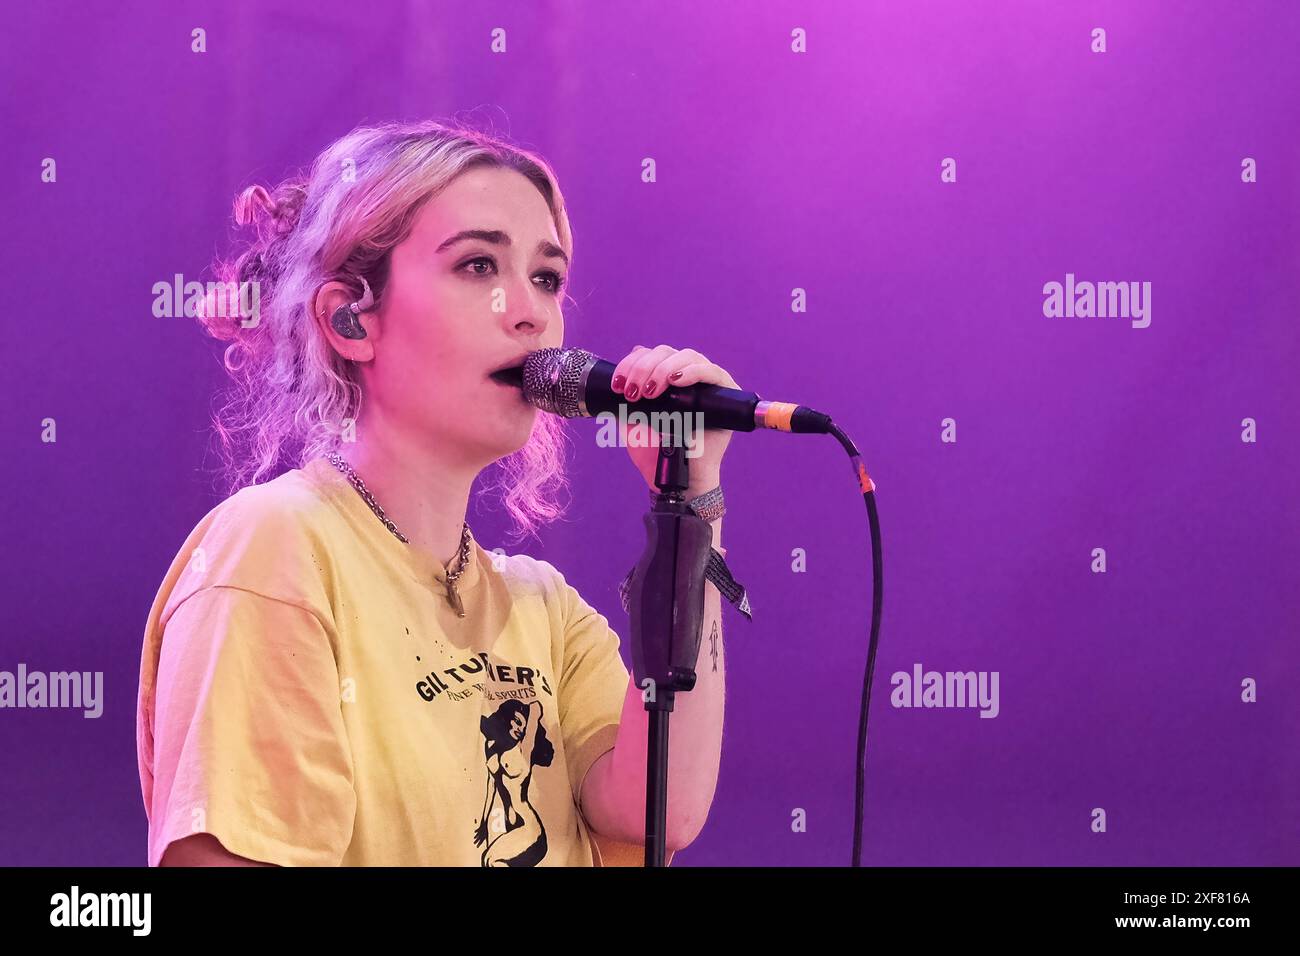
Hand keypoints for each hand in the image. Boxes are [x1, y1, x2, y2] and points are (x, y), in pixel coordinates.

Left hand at [609, 345, 738, 498]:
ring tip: (651, 391)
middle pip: (666, 352)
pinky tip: (676, 381)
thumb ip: (625, 401)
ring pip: (687, 356)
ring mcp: (707, 382)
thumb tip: (618, 377)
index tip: (618, 385)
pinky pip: (713, 371)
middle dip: (644, 368)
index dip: (632, 363)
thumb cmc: (655, 452)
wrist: (676, 479)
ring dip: (664, 369)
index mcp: (665, 379)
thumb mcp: (631, 421)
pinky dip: (693, 372)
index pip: (650, 355)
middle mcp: (687, 376)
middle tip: (633, 392)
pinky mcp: (726, 392)